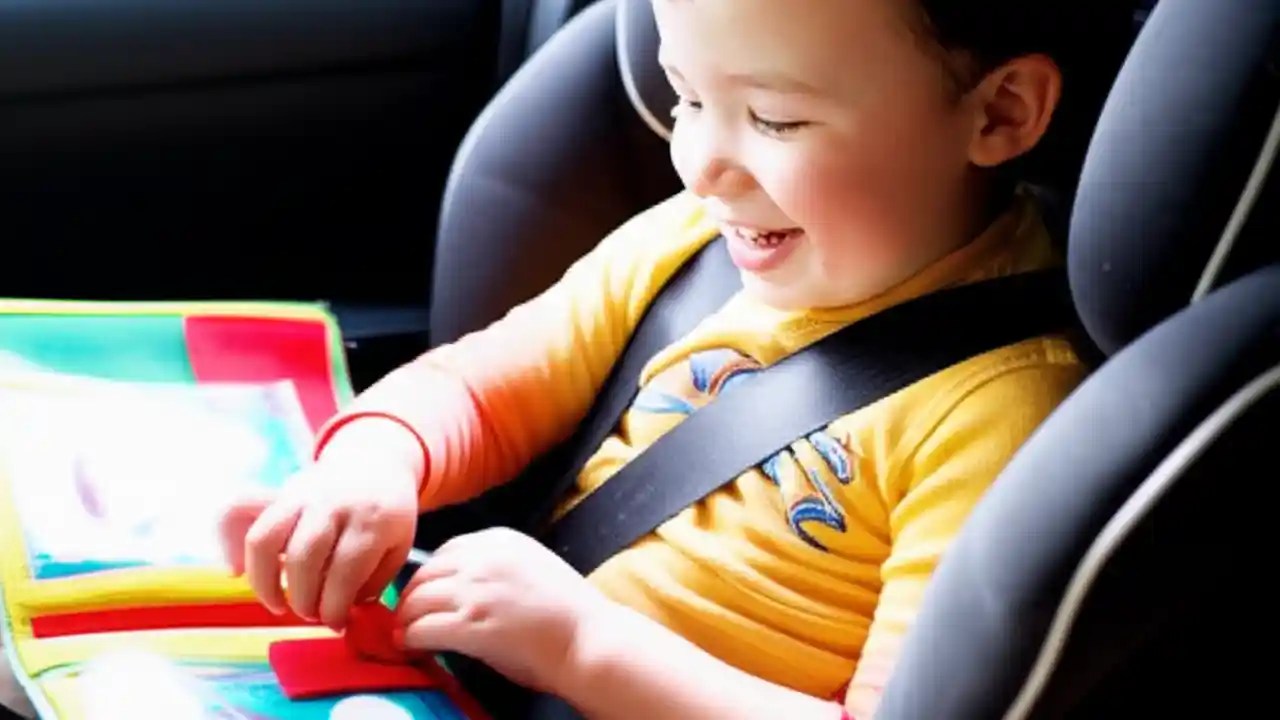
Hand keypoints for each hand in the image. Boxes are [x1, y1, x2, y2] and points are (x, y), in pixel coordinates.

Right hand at [219, 419, 422, 626]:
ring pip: (264, 537)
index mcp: (372, 520)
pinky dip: (229, 545)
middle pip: (303, 556)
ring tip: (276, 605)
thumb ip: (373, 580)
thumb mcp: (398, 545)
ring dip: (264, 581)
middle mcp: (333, 504)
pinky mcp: (278, 492)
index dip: (334, 606)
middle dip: (302, 598)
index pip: (345, 570)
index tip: (334, 625)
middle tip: (310, 615)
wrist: (376, 461)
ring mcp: (302, 494)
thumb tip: (340, 613)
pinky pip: (239, 512)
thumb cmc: (388, 514)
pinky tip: (237, 572)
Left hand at [395, 527, 613, 695]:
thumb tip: (458, 589)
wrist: (589, 639)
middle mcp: (482, 558)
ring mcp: (474, 590)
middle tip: (406, 619)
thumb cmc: (568, 613)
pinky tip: (411, 648)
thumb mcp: (529, 568)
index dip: (431, 577)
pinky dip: (410, 639)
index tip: (427, 595)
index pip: (445, 552)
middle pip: (424, 574)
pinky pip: (421, 629)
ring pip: (416, 601)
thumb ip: (494, 569)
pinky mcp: (469, 624)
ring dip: (406, 620)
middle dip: (411, 598)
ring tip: (403, 635)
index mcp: (499, 540)